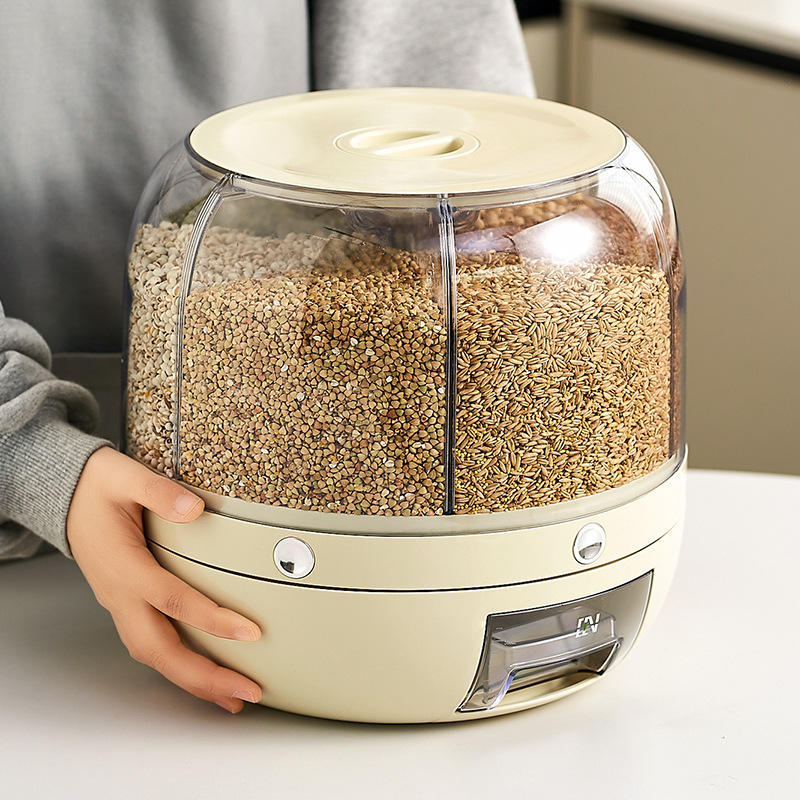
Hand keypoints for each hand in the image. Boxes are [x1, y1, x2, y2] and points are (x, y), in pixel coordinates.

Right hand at [67, 447, 261, 712]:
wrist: (66, 496)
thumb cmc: (99, 487)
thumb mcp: (125, 475)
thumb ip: (158, 491)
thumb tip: (195, 507)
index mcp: (124, 565)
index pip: (171, 599)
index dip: (210, 619)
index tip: (250, 632)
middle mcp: (120, 594)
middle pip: (160, 649)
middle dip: (205, 676)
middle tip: (250, 690)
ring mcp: (121, 604)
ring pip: (154, 656)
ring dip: (193, 681)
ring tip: (234, 697)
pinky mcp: (127, 606)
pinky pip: (152, 646)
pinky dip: (179, 669)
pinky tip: (205, 677)